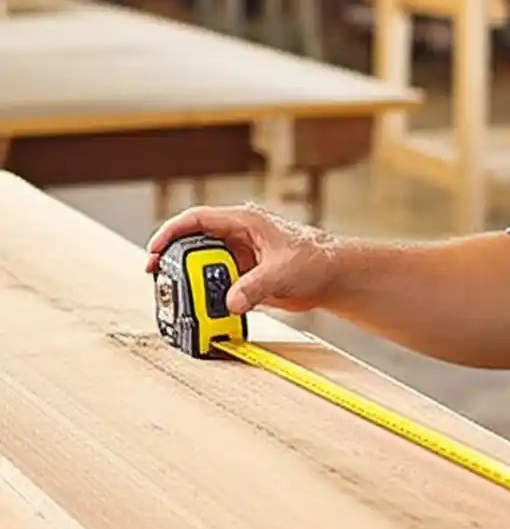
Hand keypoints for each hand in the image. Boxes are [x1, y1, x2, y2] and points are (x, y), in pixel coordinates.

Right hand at [145, 202, 340, 314]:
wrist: (336, 277)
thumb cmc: (317, 259)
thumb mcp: (283, 271)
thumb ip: (255, 287)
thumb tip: (231, 302)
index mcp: (245, 222)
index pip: (198, 219)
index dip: (172, 232)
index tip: (155, 249)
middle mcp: (238, 237)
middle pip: (195, 244)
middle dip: (174, 260)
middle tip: (160, 278)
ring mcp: (241, 258)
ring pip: (204, 266)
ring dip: (192, 282)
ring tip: (181, 298)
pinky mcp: (245, 277)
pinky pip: (219, 284)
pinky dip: (209, 295)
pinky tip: (204, 309)